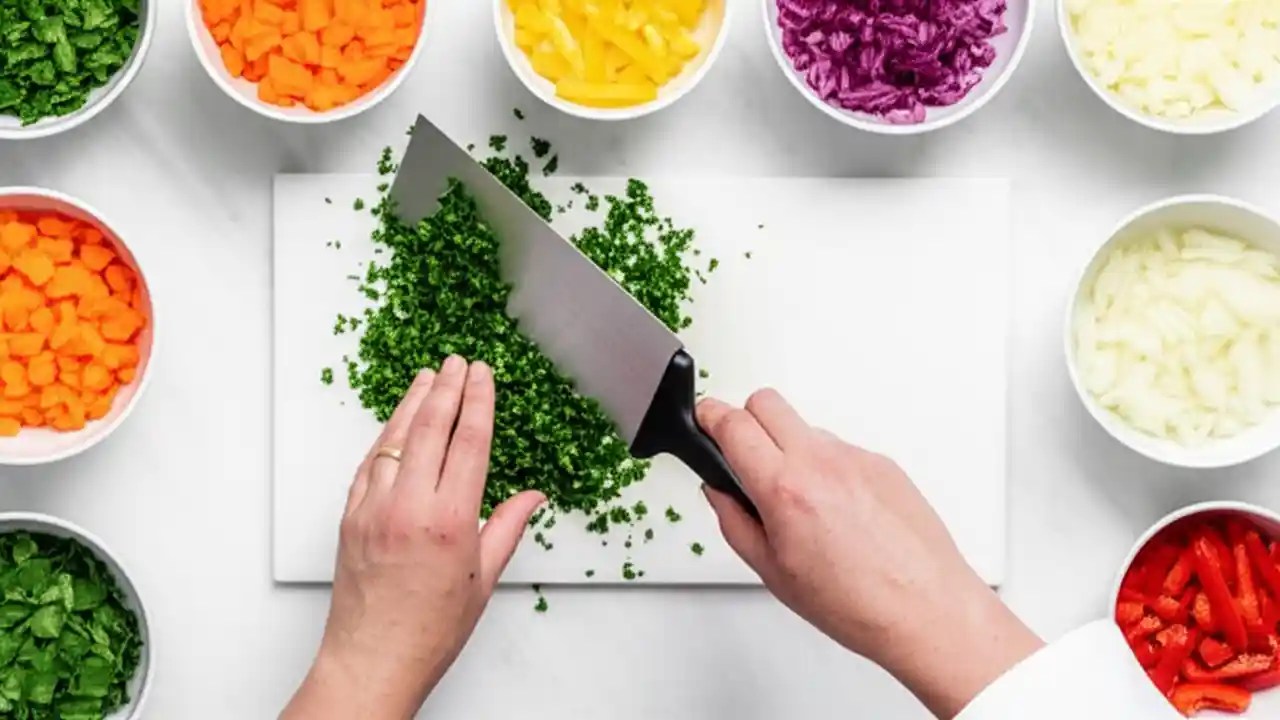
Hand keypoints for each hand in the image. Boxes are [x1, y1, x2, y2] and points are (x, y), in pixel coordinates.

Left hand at [283, 356, 545, 719]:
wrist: (372, 661)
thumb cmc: (428, 632)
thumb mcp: (483, 579)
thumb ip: (507, 528)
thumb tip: (532, 497)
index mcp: (450, 521)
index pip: (469, 442)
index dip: (478, 400)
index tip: (483, 375)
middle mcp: (409, 508)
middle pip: (431, 428)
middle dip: (447, 388)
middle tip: (457, 361)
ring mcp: (373, 509)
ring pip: (394, 438)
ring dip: (412, 402)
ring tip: (427, 376)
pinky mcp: (350, 517)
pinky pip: (368, 464)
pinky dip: (385, 438)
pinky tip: (395, 423)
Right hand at [697, 390, 1043, 718]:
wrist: (927, 609)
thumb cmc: (859, 604)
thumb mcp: (774, 573)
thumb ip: (735, 522)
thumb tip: (718, 492)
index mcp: (786, 490)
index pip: (733, 424)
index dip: (709, 417)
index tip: (704, 421)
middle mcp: (822, 462)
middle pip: (766, 402)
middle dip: (746, 420)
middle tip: (744, 454)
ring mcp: (856, 458)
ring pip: (805, 427)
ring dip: (789, 448)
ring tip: (800, 501)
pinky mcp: (883, 462)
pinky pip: (840, 449)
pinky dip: (827, 467)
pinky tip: (837, 511)